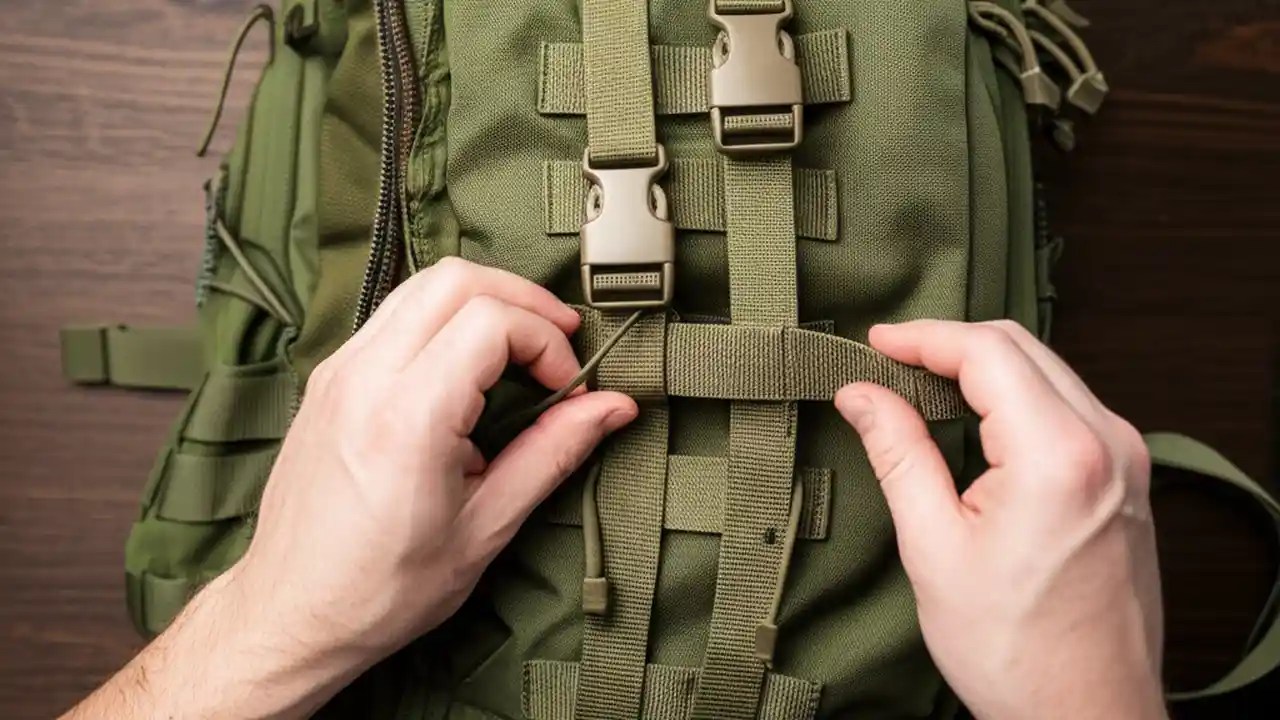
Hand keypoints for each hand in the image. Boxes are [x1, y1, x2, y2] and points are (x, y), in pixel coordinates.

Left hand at [241, 257, 637, 657]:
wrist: (291, 613)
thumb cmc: (382, 588)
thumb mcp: (486, 528)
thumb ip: (552, 453)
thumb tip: (611, 408)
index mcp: (407, 418)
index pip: (491, 320)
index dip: (547, 341)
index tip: (568, 386)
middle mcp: (365, 379)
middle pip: (455, 279)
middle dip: (522, 299)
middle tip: (559, 341)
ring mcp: (338, 372)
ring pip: (421, 286)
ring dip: (482, 302)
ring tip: (521, 350)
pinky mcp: (328, 379)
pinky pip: (393, 316)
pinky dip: (444, 320)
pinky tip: (469, 370)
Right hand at [836, 320, 1164, 719]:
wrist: (1087, 714)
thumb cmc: (1014, 649)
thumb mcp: (933, 546)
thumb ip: (898, 453)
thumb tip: (861, 393)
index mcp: (1058, 455)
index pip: (986, 352)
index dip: (922, 337)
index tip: (874, 343)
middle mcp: (1107, 443)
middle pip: (1022, 348)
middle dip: (950, 343)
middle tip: (889, 360)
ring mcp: (1127, 460)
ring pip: (1049, 371)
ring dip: (984, 367)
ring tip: (921, 385)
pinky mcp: (1130, 479)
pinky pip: (1070, 405)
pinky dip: (1016, 395)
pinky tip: (975, 417)